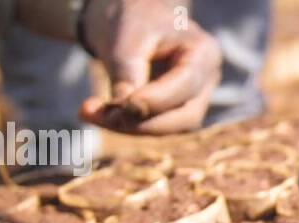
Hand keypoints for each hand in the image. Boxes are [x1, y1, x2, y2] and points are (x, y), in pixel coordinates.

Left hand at [77, 0, 221, 134]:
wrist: (133, 18)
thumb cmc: (134, 20)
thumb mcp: (126, 39)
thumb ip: (127, 74)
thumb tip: (123, 115)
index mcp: (203, 53)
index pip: (186, 84)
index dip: (156, 101)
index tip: (122, 106)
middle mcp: (207, 80)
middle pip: (185, 116)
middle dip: (143, 122)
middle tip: (100, 116)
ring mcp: (197, 98)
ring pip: (172, 127)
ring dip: (132, 127)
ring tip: (92, 113)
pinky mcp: (178, 110)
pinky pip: (158, 126)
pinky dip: (129, 124)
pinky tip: (100, 115)